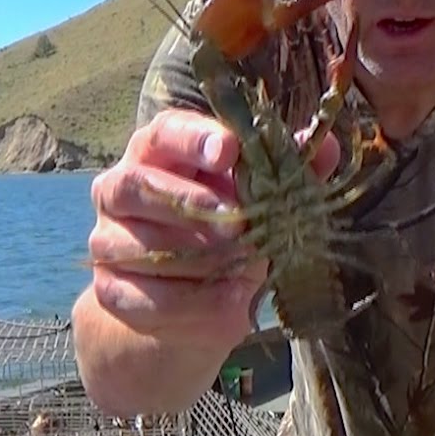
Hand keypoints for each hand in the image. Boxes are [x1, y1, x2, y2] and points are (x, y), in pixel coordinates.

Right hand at [85, 108, 340, 352]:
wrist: (189, 303)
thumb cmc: (228, 233)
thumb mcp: (261, 201)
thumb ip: (291, 173)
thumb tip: (327, 145)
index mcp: (160, 152)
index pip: (165, 131)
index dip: (195, 138)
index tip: (229, 150)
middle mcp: (121, 187)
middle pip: (139, 185)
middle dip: (192, 204)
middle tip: (238, 226)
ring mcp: (107, 238)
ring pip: (141, 245)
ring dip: (198, 262)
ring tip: (243, 271)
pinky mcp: (109, 288)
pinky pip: (145, 297)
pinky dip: (193, 304)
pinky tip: (229, 303)